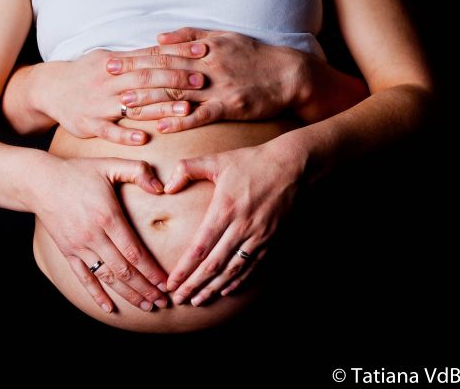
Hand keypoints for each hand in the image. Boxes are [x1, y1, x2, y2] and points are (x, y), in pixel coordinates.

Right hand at [28, 42, 206, 143]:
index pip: (151, 57)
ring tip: (185, 110)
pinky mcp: (89, 124)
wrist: (49, 89)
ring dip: (160, 108)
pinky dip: (126, 135)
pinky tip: (144, 139)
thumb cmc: (87, 74)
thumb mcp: (109, 59)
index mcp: (116, 64)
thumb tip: (168, 48)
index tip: (201, 54)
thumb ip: (137, 58)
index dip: (177, 55)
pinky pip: (109, 131)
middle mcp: (109, 82)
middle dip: (175, 79)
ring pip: (133, 106)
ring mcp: (99, 104)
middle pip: (146, 79)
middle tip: (200, 82)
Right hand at [30, 155, 169, 312]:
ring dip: (128, 294)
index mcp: (108, 217)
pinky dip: (96, 294)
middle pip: (124, 270)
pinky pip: (84, 277)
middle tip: (162, 301)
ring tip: (146, 306)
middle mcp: (94, 236)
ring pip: (107, 277)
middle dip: (145, 288)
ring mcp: (79, 246)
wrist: (39, 181)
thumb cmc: (78, 172)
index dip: (152, 271)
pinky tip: (109, 308)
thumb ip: (138, 171)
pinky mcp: (68, 252)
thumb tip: (162, 186)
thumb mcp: (109, 165)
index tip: (167, 283)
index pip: (135, 252)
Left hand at [107, 28, 313, 132]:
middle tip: (109, 82)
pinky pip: (201, 115)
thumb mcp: (224, 37)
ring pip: (178, 93)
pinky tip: (162, 126)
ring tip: (126, 106)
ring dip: (151, 100)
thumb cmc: (254, 56)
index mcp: (203, 48)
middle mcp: (206, 66)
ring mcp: (218, 87)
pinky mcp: (230, 106)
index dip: (136, 58)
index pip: (163, 53)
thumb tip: (159, 37)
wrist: (288, 74)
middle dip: (135, 77)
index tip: (113, 61)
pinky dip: (181, 120)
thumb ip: (191, 36)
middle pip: (164, 72)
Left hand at [163, 136, 308, 305]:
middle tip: (179, 300)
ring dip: (214, 288)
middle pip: (214, 265)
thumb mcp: (217, 160)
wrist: (294, 166)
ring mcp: (259, 236)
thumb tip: (166, 187)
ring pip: (233, 270)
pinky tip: (226, 290)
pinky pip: (253, 266)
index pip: (199, 248)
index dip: (184, 270)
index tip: (170, 284)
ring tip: (198, 301)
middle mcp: (242, 227)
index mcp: (225, 209)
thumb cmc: (252, 162)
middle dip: (194, 285)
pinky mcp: (272, 239)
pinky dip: (239, 281)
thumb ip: (187, 169)